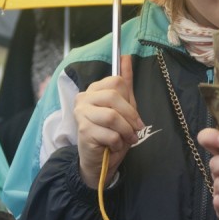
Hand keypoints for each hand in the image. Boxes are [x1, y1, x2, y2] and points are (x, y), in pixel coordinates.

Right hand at [75, 55, 141, 188]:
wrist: (99, 162)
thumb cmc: (111, 133)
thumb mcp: (123, 108)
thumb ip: (125, 83)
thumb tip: (126, 57)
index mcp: (94, 89)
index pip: (117, 81)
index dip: (129, 100)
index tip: (134, 116)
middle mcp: (84, 98)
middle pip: (115, 96)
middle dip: (131, 116)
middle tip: (136, 130)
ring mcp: (81, 114)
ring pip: (113, 116)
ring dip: (126, 131)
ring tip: (127, 139)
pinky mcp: (83, 131)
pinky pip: (111, 134)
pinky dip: (118, 143)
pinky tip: (113, 146)